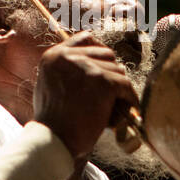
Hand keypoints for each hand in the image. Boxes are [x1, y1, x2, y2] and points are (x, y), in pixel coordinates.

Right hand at [33, 31, 139, 170]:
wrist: (54, 141)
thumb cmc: (53, 122)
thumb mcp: (50, 86)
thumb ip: (67, 71)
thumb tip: (92, 64)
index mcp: (54, 56)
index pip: (86, 39)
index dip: (99, 52)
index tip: (105, 66)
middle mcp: (68, 56)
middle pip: (106, 53)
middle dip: (111, 72)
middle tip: (112, 92)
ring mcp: (86, 67)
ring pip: (118, 70)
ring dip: (119, 89)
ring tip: (113, 106)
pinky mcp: (102, 81)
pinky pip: (125, 85)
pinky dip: (129, 98)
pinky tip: (128, 109)